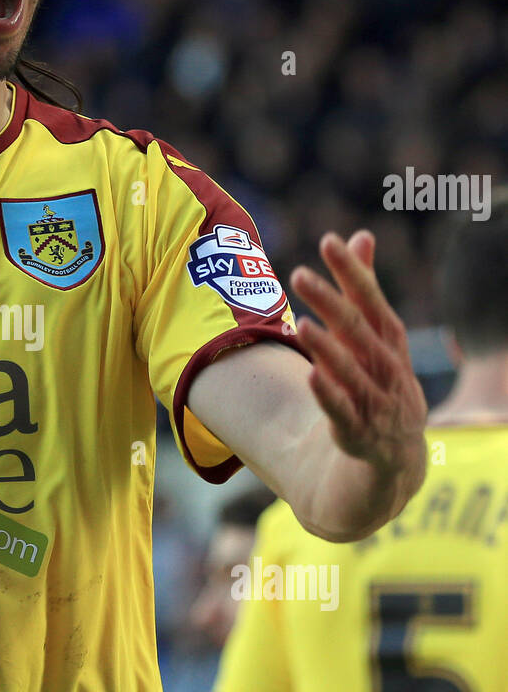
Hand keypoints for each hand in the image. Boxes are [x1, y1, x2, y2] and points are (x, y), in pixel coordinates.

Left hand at [290, 231, 426, 498]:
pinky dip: (329, 394)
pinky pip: (342, 411)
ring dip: (327, 348)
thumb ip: (365, 288)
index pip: (372, 300)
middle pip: (358, 331)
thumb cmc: (380, 380)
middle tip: (298, 274)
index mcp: (389, 342)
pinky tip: (311, 376)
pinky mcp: (357, 432)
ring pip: (351, 371)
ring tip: (302, 323)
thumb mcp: (377, 337)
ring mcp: (375, 401)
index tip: (330, 241)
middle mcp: (386, 367)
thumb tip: (360, 236)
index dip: (353, 273)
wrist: (394, 455)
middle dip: (331, 302)